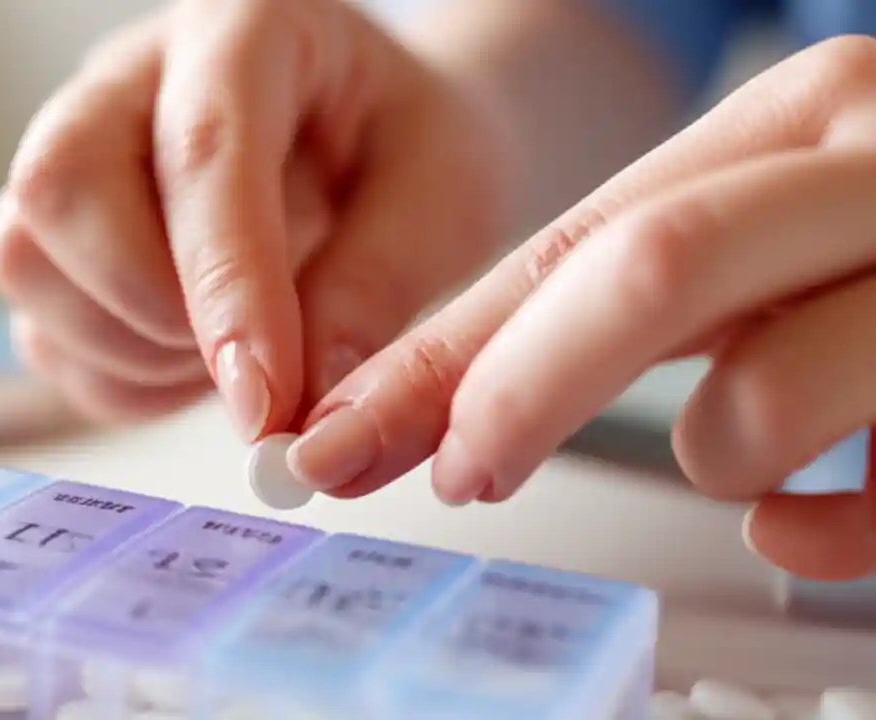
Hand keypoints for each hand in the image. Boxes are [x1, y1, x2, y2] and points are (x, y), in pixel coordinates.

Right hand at [0, 0, 503, 436]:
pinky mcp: (57, 233)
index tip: (268, 402)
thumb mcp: (442, 199)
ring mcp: (78, 149)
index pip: (204, 151)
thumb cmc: (411, 148)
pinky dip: (119, 379)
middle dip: (147, 307)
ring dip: (129, 352)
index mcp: (243, 26)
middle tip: (250, 360)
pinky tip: (197, 362)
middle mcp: (131, 77)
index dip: (227, 288)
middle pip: (58, 186)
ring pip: (24, 261)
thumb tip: (291, 407)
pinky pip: (42, 331)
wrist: (377, 138)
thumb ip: (372, 286)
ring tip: (235, 355)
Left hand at [289, 36, 875, 580]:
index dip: (438, 355)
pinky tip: (801, 519)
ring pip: (764, 395)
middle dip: (513, 395)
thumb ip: (613, 299)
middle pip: (643, 270)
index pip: (566, 241)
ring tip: (724, 454)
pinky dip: (818, 530)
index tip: (343, 442)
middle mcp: (874, 167)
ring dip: (708, 453)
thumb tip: (435, 411)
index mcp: (794, 117)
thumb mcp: (756, 229)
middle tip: (459, 474)